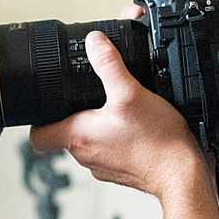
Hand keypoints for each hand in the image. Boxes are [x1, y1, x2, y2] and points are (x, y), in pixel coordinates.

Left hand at [29, 30, 201, 198]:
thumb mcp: (130, 92)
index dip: (37, 119)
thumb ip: (109, 65)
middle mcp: (86, 155)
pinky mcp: (121, 170)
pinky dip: (116, 138)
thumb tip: (94, 43)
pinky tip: (134, 127)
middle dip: (73, 114)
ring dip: (96, 126)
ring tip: (115, 110)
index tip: (46, 105)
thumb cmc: (157, 143)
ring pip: (88, 142)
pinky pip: (110, 151)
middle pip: (64, 134)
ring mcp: (103, 166)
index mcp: (78, 137)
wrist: (182, 175)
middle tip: (88, 97)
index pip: (37, 136)